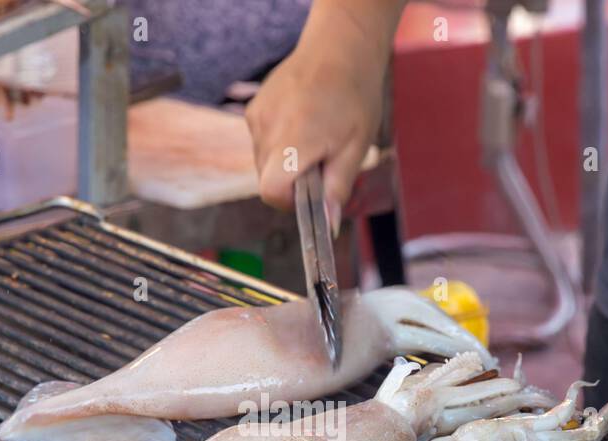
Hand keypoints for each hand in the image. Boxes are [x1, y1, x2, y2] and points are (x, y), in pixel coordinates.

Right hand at [245, 0, 403, 222]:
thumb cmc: (353, 95)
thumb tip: (327, 225)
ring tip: (315, 137)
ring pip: (264, 163)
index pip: (271, 192)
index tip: (311, 194)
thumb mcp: (355, 148)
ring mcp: (256, 118)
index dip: (290, 203)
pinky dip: (280, 144)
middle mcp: (267, 129)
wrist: (338, 48)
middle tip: (323, 160)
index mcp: (294, 141)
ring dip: (287, 162)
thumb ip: (337, 188)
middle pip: (267, 181)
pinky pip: (262, 143)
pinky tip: (302, 124)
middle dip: (293, 181)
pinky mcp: (253, 110)